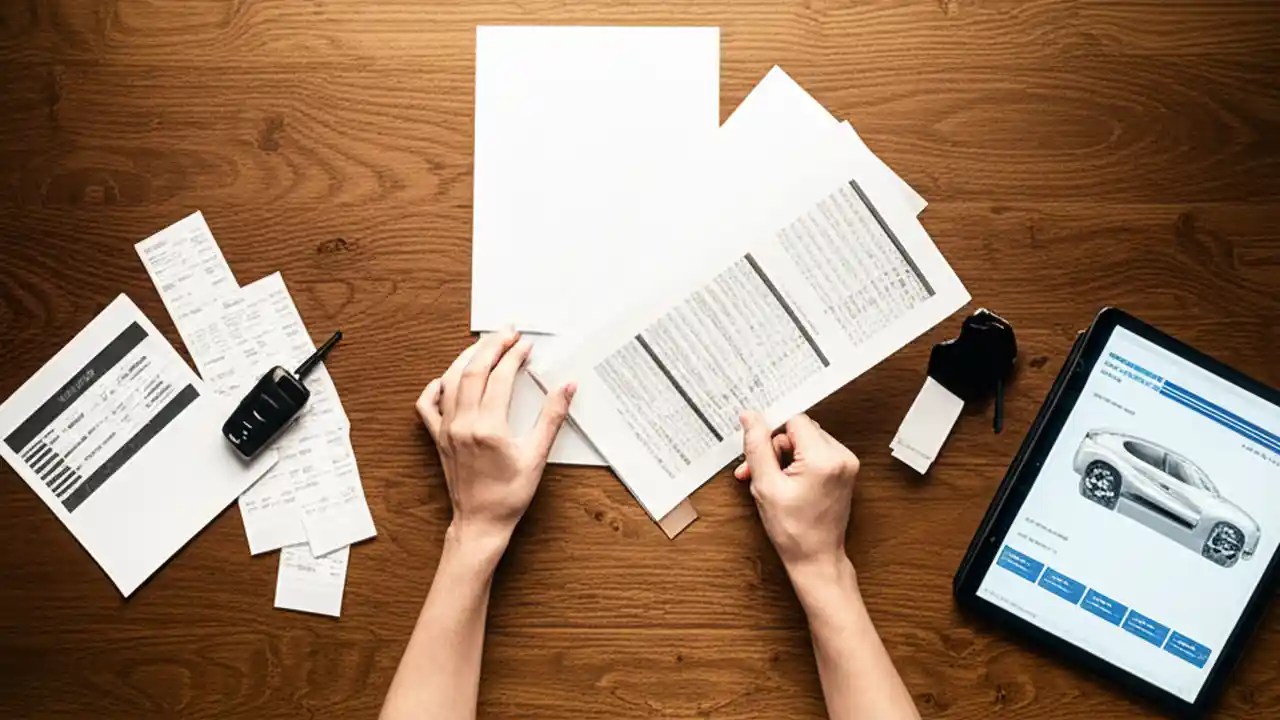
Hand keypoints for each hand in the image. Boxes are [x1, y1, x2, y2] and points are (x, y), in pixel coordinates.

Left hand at [416, 330, 575, 549]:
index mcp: (488, 427)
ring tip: (484, 345)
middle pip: (473, 370)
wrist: (481, 522)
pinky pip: (428, 405)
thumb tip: (567, 387)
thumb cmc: (509, 495)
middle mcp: (463, 424)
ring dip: (467, 358)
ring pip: (451, 380)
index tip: (526, 345)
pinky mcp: (438, 438)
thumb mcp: (537, 455)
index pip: (501, 377)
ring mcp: (447, 430)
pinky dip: (436, 386)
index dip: (514, 356)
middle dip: (491, 346)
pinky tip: (448, 378)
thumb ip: (552, 417)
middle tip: (508, 332)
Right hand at [736, 411, 859, 578]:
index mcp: (824, 459)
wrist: (816, 558)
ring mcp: (846, 463)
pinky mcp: (845, 470)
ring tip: (772, 480)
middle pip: (800, 429)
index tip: (758, 450)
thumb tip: (750, 417)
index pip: (793, 420)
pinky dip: (799, 462)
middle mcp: (841, 457)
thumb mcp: (765, 485)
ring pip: (806, 440)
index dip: (771, 433)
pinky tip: (787, 481)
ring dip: (785, 455)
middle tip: (758, 471)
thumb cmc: (793, 531)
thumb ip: (756, 446)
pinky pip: (816, 452)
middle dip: (776, 447)